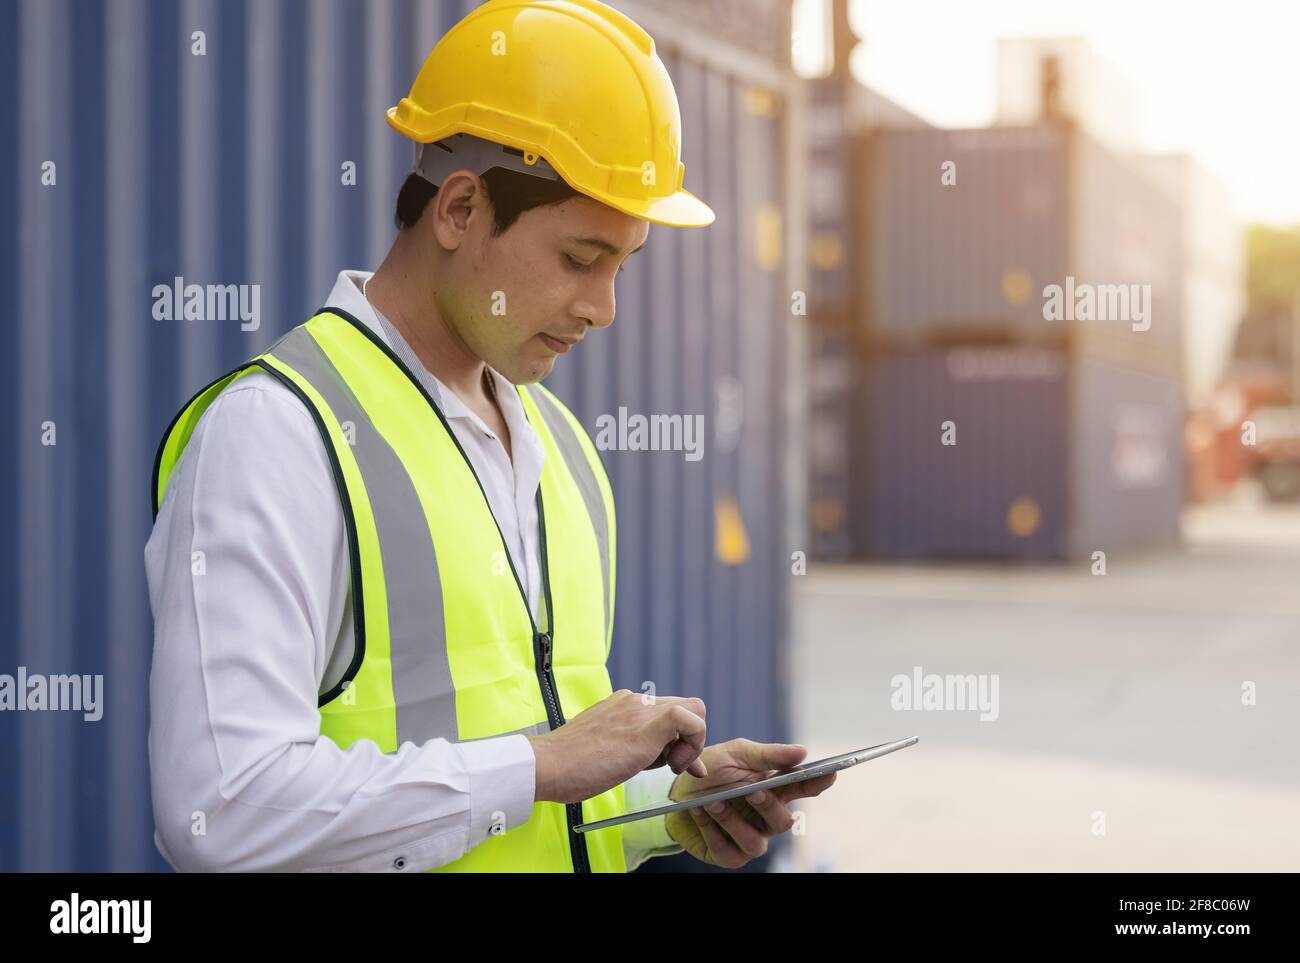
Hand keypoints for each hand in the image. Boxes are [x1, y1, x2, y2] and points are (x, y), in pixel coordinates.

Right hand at [528, 689, 707, 803]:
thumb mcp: (607, 748)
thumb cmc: (570, 766)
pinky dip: (694, 741)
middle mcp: (635, 701)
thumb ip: (634, 747)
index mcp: (624, 703)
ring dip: (690, 743)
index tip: (676, 762)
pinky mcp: (647, 726)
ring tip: (668, 768)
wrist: (548, 765)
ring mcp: (641, 710)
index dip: (680, 737)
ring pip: (694, 710)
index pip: (668, 711)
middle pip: (687, 706)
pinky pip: (690, 718)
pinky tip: (674, 764)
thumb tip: (662, 759)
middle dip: (688, 739)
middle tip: (674, 766)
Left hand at [665, 739, 835, 867]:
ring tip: (713, 802)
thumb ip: (768, 755)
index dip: (819, 782)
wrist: (674, 791)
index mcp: (774, 789)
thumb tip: (803, 752)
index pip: (803, 788)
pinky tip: (700, 813)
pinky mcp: (729, 856)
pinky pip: (727, 851)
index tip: (830, 772)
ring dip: (733, 821)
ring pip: (756, 842)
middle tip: (753, 790)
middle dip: (768, 807)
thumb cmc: (710, 770)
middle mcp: (766, 818)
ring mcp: (750, 839)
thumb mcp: (735, 753)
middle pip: (783, 822)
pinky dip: (711, 830)